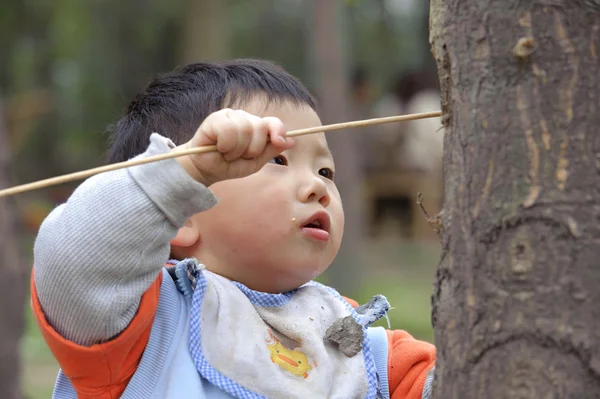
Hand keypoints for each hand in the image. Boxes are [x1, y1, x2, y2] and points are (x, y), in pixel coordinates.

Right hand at [176, 109, 293, 184]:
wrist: (206, 170)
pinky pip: (228, 129)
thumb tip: (292, 140)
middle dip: (252, 148)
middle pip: (260, 127)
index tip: (278, 141)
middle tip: (240, 156)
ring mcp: (231, 116)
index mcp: (257, 128)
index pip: (273, 122)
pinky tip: (219, 147)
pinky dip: (226, 144)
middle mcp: (246, 119)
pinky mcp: (216, 118)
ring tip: (228, 153)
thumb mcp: (255, 162)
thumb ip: (271, 150)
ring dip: (237, 149)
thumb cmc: (229, 165)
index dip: (278, 130)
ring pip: (245, 129)